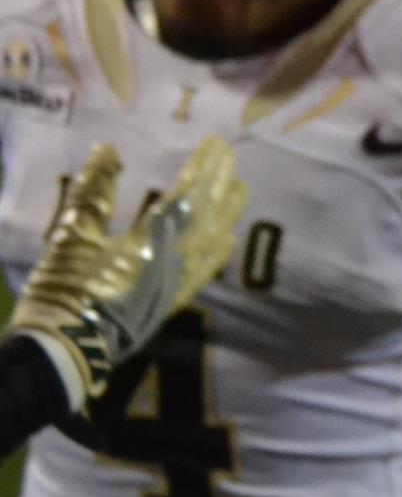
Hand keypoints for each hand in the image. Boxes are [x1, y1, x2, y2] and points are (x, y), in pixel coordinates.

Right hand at [6, 139, 248, 399]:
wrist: (65, 352)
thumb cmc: (64, 292)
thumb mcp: (69, 239)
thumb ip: (90, 194)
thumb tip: (108, 150)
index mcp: (149, 243)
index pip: (186, 197)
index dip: (203, 169)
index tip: (216, 144)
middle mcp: (174, 262)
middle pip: (207, 215)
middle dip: (219, 183)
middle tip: (231, 155)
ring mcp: (177, 285)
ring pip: (212, 241)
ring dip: (228, 211)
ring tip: (241, 187)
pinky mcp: (171, 305)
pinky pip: (205, 273)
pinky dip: (219, 252)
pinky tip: (228, 240)